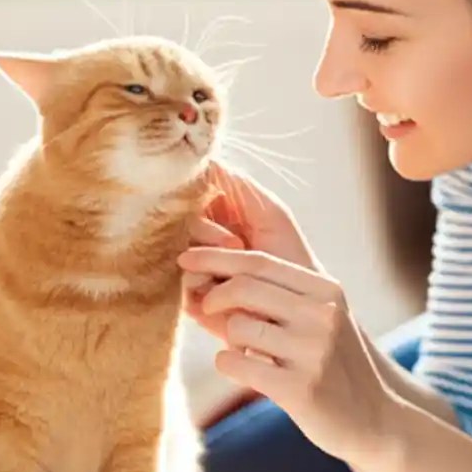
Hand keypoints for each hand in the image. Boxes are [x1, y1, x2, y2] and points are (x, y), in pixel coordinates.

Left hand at [177, 247, 396, 461]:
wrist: (375, 419)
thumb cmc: (335, 364)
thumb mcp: (322, 317)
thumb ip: (283, 293)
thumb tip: (219, 270)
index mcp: (326, 291)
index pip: (259, 261)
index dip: (215, 257)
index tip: (186, 257)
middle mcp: (322, 315)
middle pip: (243, 287)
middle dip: (214, 296)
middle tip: (206, 308)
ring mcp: (312, 351)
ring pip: (237, 327)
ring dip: (228, 339)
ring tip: (245, 351)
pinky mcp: (299, 388)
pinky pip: (236, 364)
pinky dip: (228, 364)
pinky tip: (245, 371)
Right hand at [183, 166, 321, 340]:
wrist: (298, 312)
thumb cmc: (290, 260)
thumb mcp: (270, 214)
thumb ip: (237, 185)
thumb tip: (201, 160)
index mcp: (218, 211)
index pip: (188, 191)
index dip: (191, 192)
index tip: (209, 200)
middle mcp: (200, 237)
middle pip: (175, 219)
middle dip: (204, 229)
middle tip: (236, 243)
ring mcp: (193, 266)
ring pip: (173, 247)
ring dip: (205, 254)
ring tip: (235, 266)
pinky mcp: (190, 297)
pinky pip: (177, 279)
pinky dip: (197, 279)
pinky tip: (218, 285)